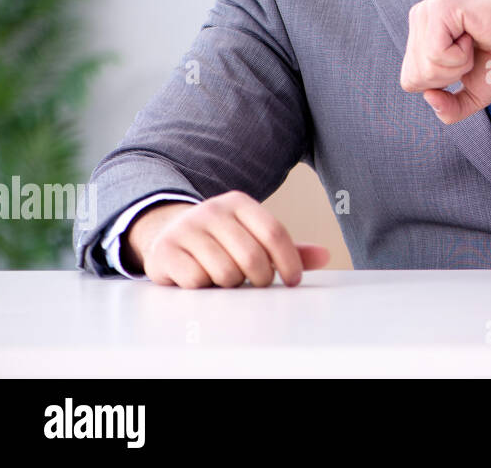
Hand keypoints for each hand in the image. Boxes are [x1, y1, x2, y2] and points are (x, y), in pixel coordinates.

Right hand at [122, 191, 329, 287]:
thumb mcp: (253, 237)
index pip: (274, 233)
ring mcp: (186, 229)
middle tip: (258, 284)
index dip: (289, 261)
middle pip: (252, 256)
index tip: (293, 280)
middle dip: (261, 279)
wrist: (166, 235)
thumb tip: (326, 256)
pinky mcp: (165, 251)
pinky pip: (197, 281)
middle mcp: (212, 211)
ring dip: (231, 285)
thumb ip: (287, 247)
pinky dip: (205, 288)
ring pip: (225, 272)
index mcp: (239, 202)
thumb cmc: (221, 241)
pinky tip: (201, 280)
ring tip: (225, 278)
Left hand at [400, 0, 490, 123]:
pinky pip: (436, 53)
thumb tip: (429, 97)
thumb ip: (448, 110)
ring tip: (472, 44)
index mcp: (421, 37)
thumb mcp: (471, 95)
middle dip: (449, 76)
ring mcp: (428, 12)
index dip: (442, 85)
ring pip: (425, 65)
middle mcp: (420, 20)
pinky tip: (472, 36)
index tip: (465, 63)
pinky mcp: (441, 9)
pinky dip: (460, 56)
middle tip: (471, 54)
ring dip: (457, 65)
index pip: (410, 81)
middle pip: (414, 76)